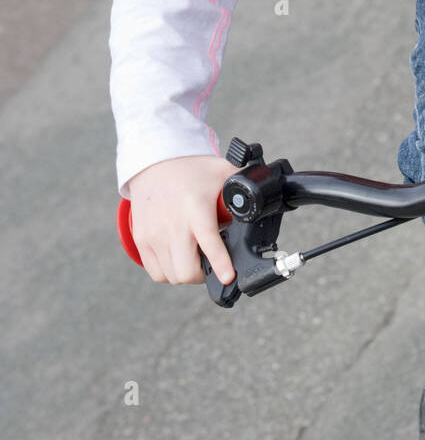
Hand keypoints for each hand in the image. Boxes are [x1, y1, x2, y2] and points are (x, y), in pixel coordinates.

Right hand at [127, 156, 236, 285]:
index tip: (228, 277)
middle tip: (213, 265)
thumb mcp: (222, 172)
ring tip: (197, 260)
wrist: (154, 162)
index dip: (220, 263)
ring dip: (188, 274)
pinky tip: (179, 259)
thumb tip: (267, 196)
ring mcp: (154, 234)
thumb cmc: (191, 169)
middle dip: (205, 275)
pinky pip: (157, 273)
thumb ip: (243, 186)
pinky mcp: (142, 240)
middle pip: (187, 271)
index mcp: (196, 209)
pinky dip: (170, 273)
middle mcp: (173, 225)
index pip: (209, 242)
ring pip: (173, 276)